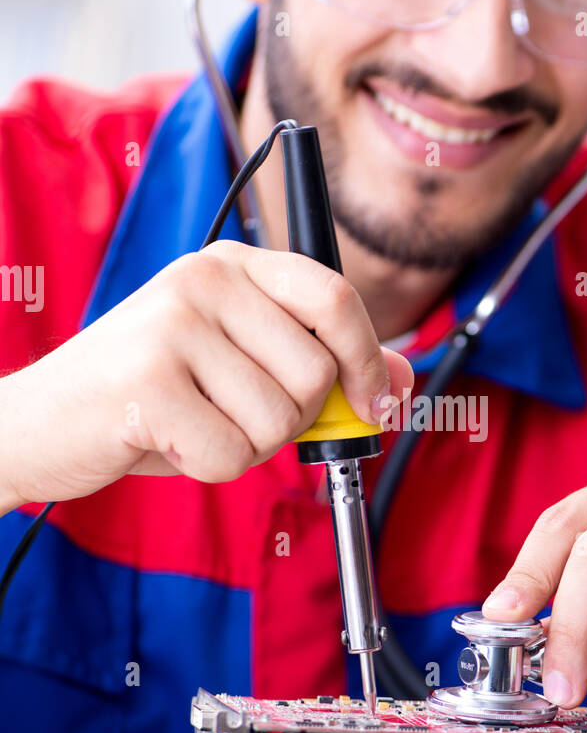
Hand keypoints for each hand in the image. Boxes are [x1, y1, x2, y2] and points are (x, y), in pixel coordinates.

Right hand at [0, 240, 412, 508]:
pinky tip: (166, 440)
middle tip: (230, 415)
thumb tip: (402, 378)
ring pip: (279, 420)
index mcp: (231, 264)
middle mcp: (203, 278)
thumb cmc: (149, 398)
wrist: (39, 422)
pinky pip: (231, 454)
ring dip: (244, 446)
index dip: (367, 357)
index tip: (374, 403)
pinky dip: (207, 468)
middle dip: (288, 420)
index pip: (335, 296)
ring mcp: (173, 324)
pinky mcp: (148, 380)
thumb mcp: (239, 369)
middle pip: (315, 373)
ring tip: (191, 424)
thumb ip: (319, 365)